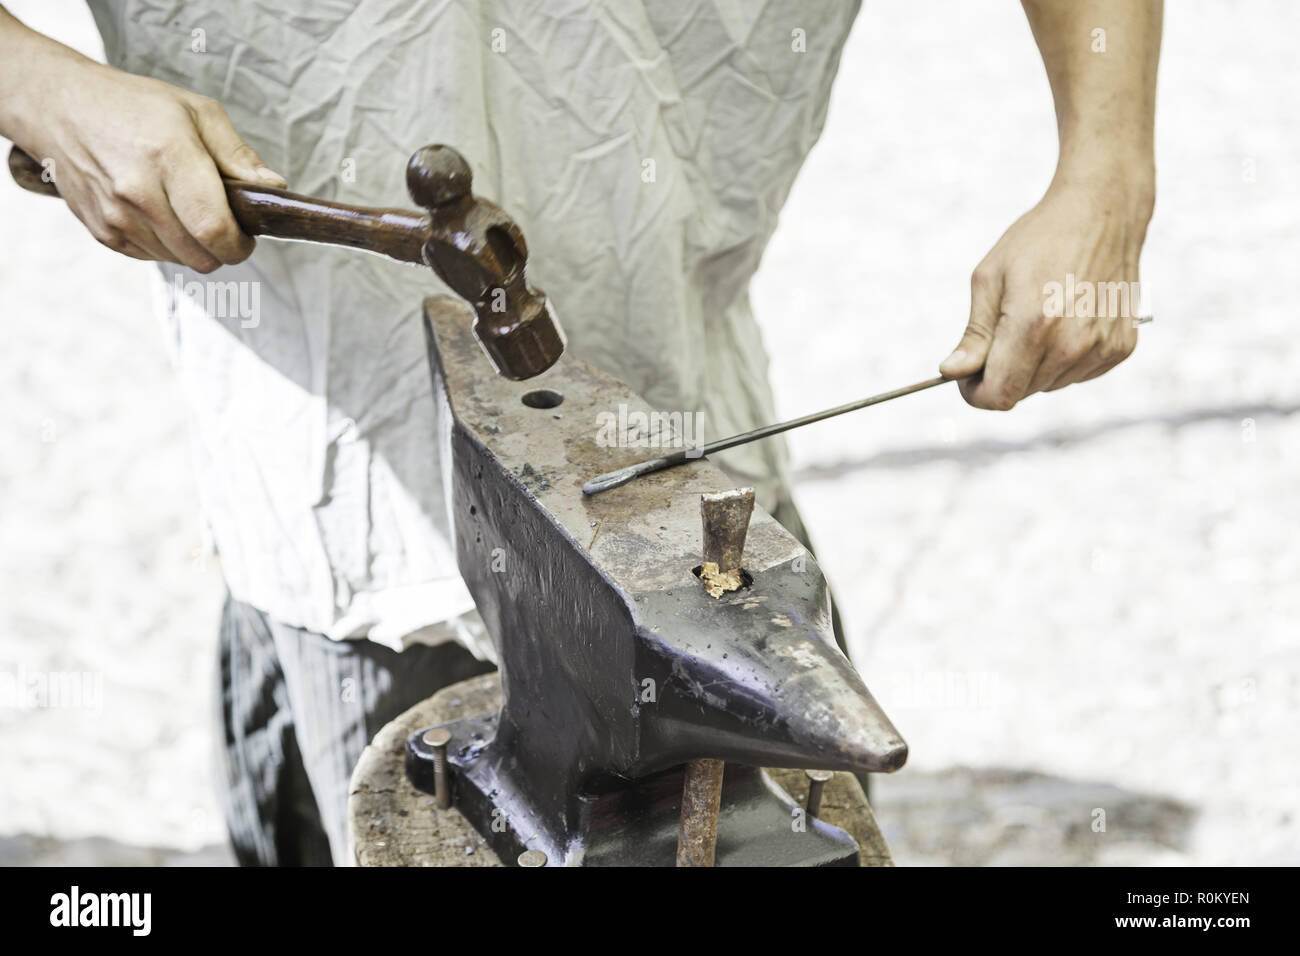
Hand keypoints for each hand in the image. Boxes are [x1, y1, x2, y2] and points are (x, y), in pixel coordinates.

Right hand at [1, 29, 284, 271]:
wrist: (60, 107)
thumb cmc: (135, 106)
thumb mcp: (197, 113)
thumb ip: (239, 155)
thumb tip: (275, 189)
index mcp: (169, 158)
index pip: (216, 231)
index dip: (241, 244)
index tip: (248, 236)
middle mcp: (138, 193)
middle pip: (202, 256)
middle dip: (223, 248)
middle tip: (223, 222)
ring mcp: (116, 216)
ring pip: (179, 261)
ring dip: (194, 246)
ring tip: (186, 209)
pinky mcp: (103, 232)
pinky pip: (152, 257)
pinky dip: (166, 244)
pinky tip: (159, 212)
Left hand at [939, 176, 1153, 409]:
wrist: (1102, 212)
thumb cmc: (1039, 240)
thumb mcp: (990, 279)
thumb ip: (974, 334)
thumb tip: (952, 372)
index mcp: (1033, 326)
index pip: (998, 396)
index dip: (974, 392)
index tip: (968, 375)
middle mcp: (1072, 344)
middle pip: (1021, 393)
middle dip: (1002, 373)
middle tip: (1002, 333)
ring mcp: (1101, 348)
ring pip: (1048, 386)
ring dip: (1034, 366)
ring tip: (1040, 317)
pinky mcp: (1121, 348)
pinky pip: (1077, 375)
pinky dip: (1064, 359)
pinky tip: (1067, 320)